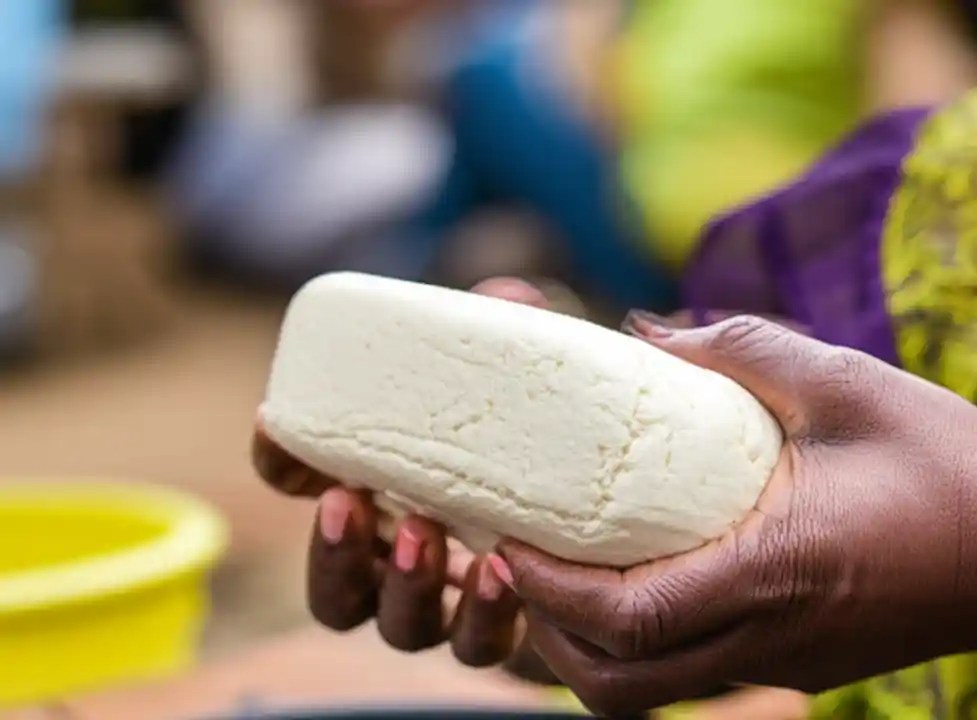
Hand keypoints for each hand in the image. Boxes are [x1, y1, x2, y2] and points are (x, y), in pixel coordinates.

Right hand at [251, 278, 552, 667]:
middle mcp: (405, 558)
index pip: (303, 481)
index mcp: (387, 489)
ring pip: (397, 629)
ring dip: (401, 587)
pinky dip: (484, 614)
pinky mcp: (511, 623)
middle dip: (332, 554)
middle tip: (349, 501)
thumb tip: (507, 299)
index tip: (276, 424)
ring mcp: (457, 602)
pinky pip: (482, 644)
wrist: (629, 490)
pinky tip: (503, 571)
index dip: (279, 458)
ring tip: (428, 533)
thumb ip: (510, 332)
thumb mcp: (526, 371)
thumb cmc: (553, 419)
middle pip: (334, 591)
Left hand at [495, 315, 976, 717]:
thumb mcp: (850, 384)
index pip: (629, 614)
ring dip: (587, 648)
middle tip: (518, 559)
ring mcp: (783, 662)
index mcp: (776, 568)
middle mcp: (769, 634)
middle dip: (546, 632)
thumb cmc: (949, 464)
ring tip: (564, 575)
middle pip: (617, 684)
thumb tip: (648, 330)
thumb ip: (742, 350)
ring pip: (648, 694)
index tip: (504, 536)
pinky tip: (639, 577)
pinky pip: (691, 676)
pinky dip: (640, 645)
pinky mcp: (797, 666)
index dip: (549, 587)